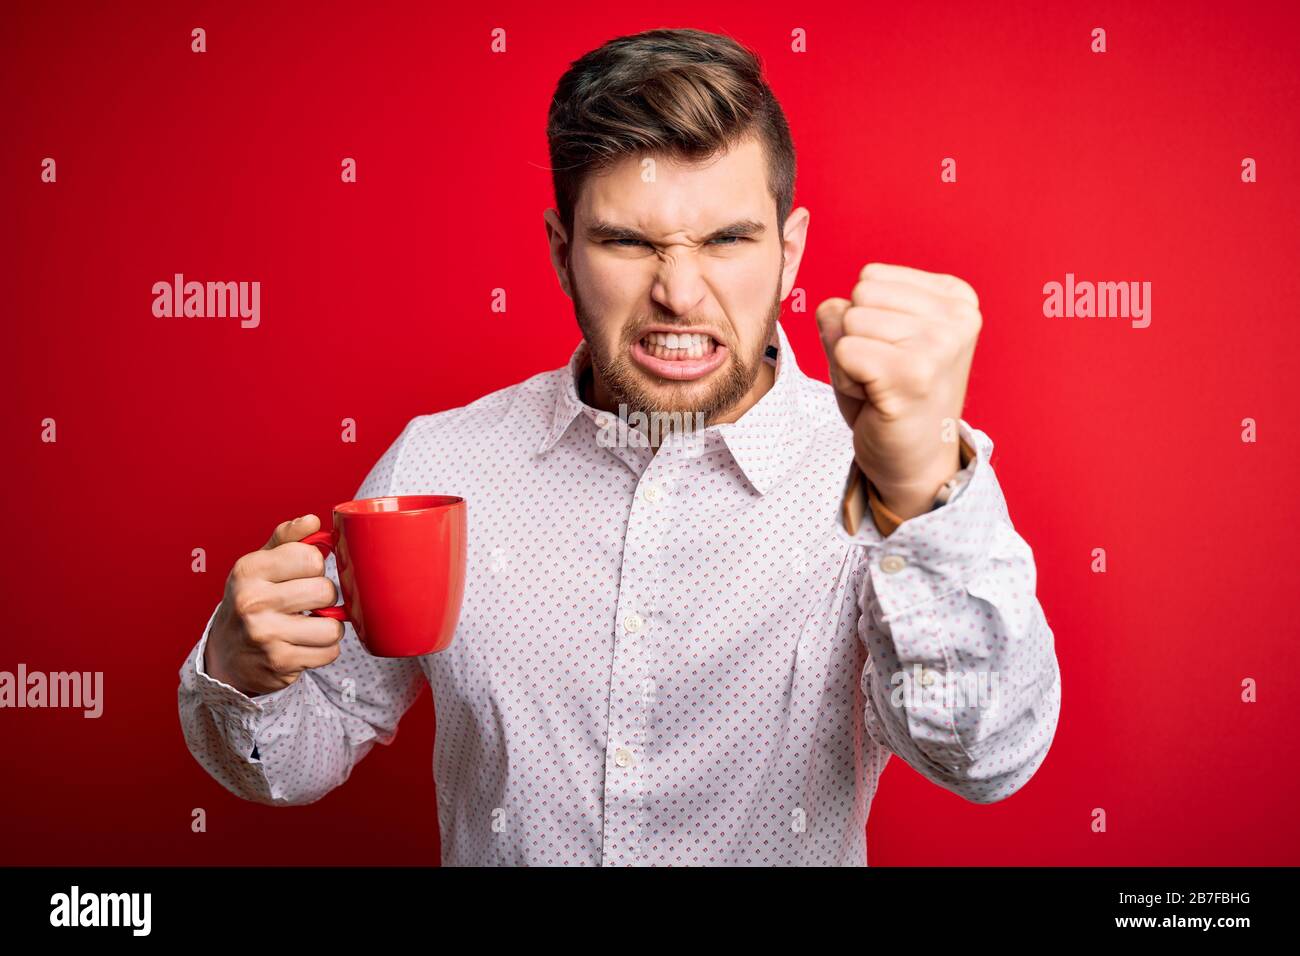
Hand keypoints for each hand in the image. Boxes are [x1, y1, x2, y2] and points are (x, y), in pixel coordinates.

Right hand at [205, 514, 344, 696]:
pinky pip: (330, 652)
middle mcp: (253, 602)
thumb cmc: (252, 601)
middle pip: (326, 591)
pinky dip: (324, 649)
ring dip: (329, 626)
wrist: (227, 655)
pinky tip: (306, 644)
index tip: (303, 573)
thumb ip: (287, 539)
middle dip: (325, 596)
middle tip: (308, 601)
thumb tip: (313, 521)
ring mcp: (266, 635)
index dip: (315, 565)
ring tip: (310, 624)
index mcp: (249, 571)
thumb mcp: (260, 564)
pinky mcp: (280, 663)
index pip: (310, 557)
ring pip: (333, 626)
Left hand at [816, 262, 981, 519]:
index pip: (872, 277)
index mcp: (956, 297)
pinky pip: (844, 350)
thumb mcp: (877, 336)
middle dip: (855, 337)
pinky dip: (845, 379)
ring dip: (849, 360)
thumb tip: (830, 308)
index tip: (894, 355)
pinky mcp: (914, 373)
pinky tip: (874, 399)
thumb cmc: (891, 396)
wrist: (914, 463)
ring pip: (849, 321)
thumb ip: (850, 308)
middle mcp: (957, 316)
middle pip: (859, 295)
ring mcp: (939, 344)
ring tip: (881, 386)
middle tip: (884, 374)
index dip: (865, 319)